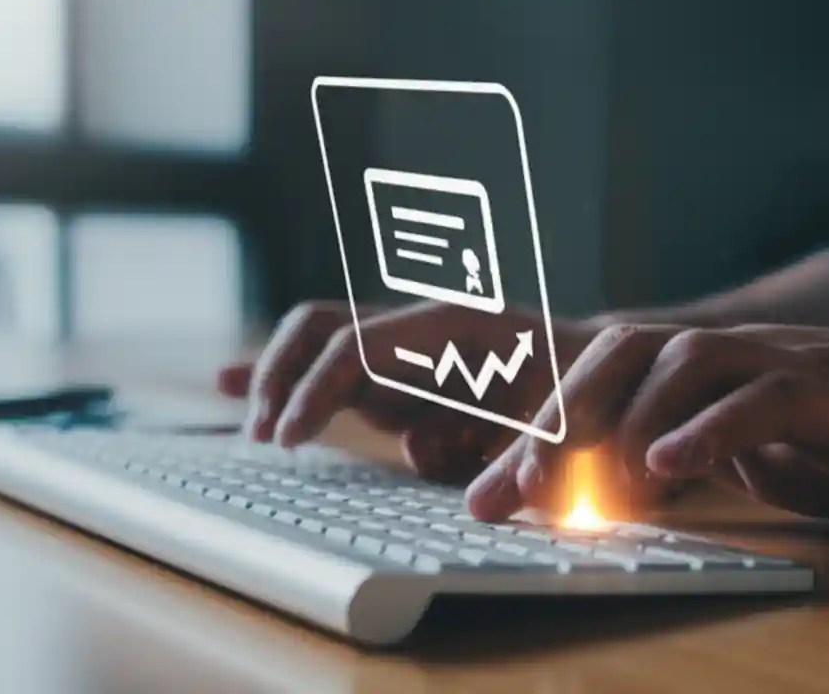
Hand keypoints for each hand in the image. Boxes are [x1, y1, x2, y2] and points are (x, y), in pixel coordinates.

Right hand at [216, 301, 598, 481]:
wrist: (603, 370)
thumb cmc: (588, 388)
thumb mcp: (568, 418)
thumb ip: (526, 456)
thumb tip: (483, 506)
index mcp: (452, 323)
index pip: (356, 346)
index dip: (313, 391)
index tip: (286, 440)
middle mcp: (417, 330)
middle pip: (321, 328)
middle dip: (281, 377)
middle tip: (263, 435)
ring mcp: (405, 355)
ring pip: (317, 347)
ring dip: (275, 381)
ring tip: (242, 414)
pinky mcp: (400, 383)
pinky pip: (331, 375)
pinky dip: (286, 384)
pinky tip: (225, 382)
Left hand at [466, 324, 828, 530]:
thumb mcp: (765, 458)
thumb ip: (698, 459)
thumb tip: (621, 481)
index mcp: (708, 373)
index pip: (602, 379)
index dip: (533, 424)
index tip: (478, 489)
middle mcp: (736, 353)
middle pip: (616, 360)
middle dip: (547, 427)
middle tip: (499, 496)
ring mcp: (788, 363)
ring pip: (676, 365)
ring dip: (613, 427)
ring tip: (569, 490)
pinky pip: (765, 398)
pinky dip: (710, 431)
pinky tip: (669, 471)